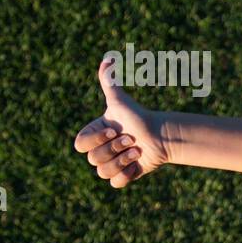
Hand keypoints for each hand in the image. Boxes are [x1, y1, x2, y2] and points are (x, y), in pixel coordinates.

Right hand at [73, 59, 169, 188]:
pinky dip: (126, 176)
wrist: (162, 134)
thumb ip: (109, 81)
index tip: (113, 130)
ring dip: (122, 161)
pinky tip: (137, 164)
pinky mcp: (123, 177)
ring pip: (102, 172)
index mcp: (93, 135)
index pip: (79, 145)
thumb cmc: (139, 116)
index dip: (96, 140)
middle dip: (115, 148)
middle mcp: (99, 150)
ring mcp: (111, 164)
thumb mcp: (121, 100)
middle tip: (131, 140)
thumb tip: (108, 59)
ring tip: (137, 150)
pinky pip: (114, 183)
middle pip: (93, 159)